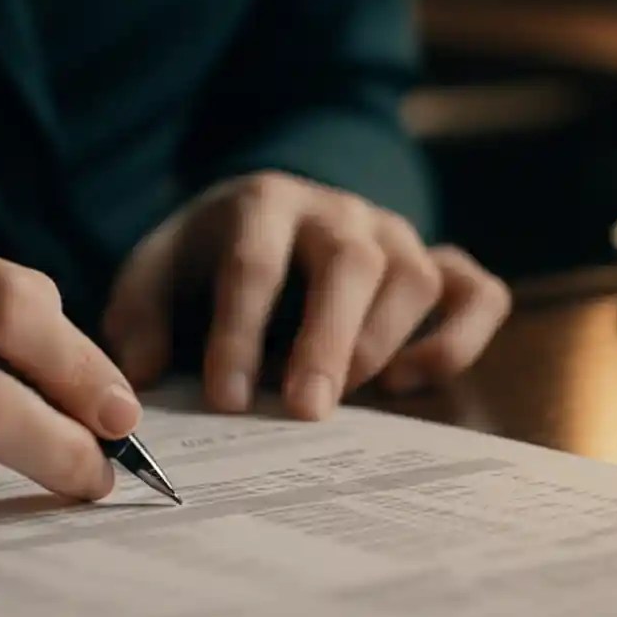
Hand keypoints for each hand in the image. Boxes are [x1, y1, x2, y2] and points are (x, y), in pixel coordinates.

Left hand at [103, 171, 510, 419]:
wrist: (269, 216)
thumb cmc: (209, 257)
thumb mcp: (157, 273)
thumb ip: (140, 319)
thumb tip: (138, 380)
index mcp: (263, 204)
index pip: (255, 266)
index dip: (240, 334)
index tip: (225, 401)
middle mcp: (338, 211)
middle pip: (349, 263)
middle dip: (327, 341)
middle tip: (304, 412)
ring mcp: (395, 233)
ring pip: (415, 277)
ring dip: (382, 343)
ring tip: (340, 398)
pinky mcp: (438, 261)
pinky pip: (478, 293)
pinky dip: (460, 339)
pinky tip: (410, 380)